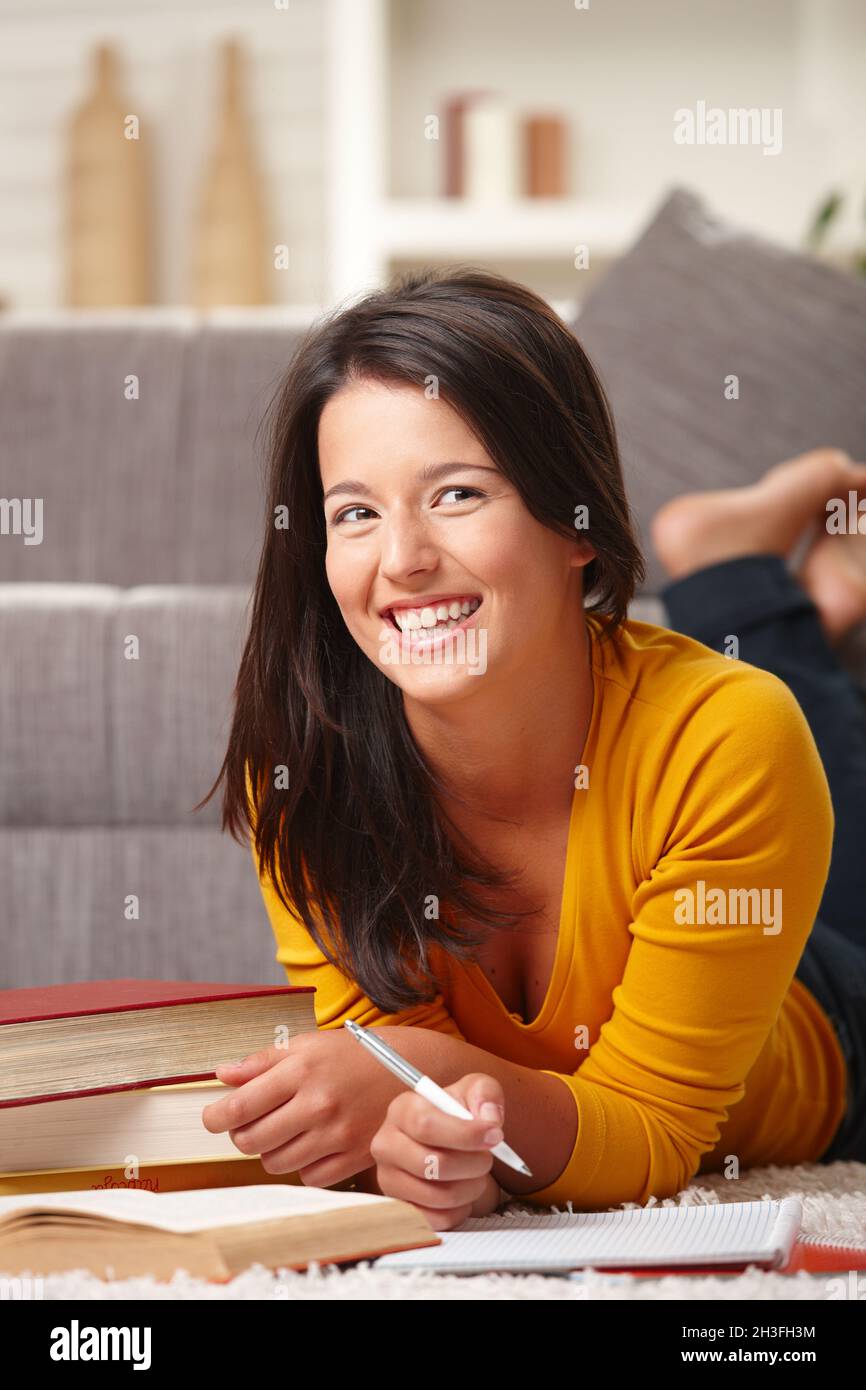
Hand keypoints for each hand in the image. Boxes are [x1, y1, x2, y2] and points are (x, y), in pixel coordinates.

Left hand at [201, 1029, 405, 1187]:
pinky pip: (308, 1177)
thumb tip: (222, 1075)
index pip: (241, 1106)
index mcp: (302, 1070)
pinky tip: (311, 1142)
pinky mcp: (353, 1157)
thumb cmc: (353, 1054)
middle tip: (249, 1122)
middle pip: (252, 1141)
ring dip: (271, 1149)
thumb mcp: (308, 1044)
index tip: (212, 1118)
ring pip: (275, 1163)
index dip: (216, 1117)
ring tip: (283, 1129)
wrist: (408, 1067)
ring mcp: (337, 1134)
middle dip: (241, 1134)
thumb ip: (263, 1061)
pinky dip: (302, 1165)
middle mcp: (318, 1104)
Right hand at [369, 1073, 506, 1230]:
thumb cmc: (458, 1115)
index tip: (494, 1135)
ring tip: (477, 1174)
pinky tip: (463, 1190)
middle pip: (433, 1164)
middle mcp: (387, 1144)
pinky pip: (438, 1220)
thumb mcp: (474, 1091)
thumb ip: (485, 1094)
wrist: (446, 1143)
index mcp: (402, 1110)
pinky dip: (461, 1209)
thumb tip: (488, 1119)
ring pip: (440, 1196)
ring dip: (472, 1187)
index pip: (426, 1125)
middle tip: (487, 1157)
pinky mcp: (401, 1208)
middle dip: (474, 1163)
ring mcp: (389, 1180)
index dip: (465, 1134)